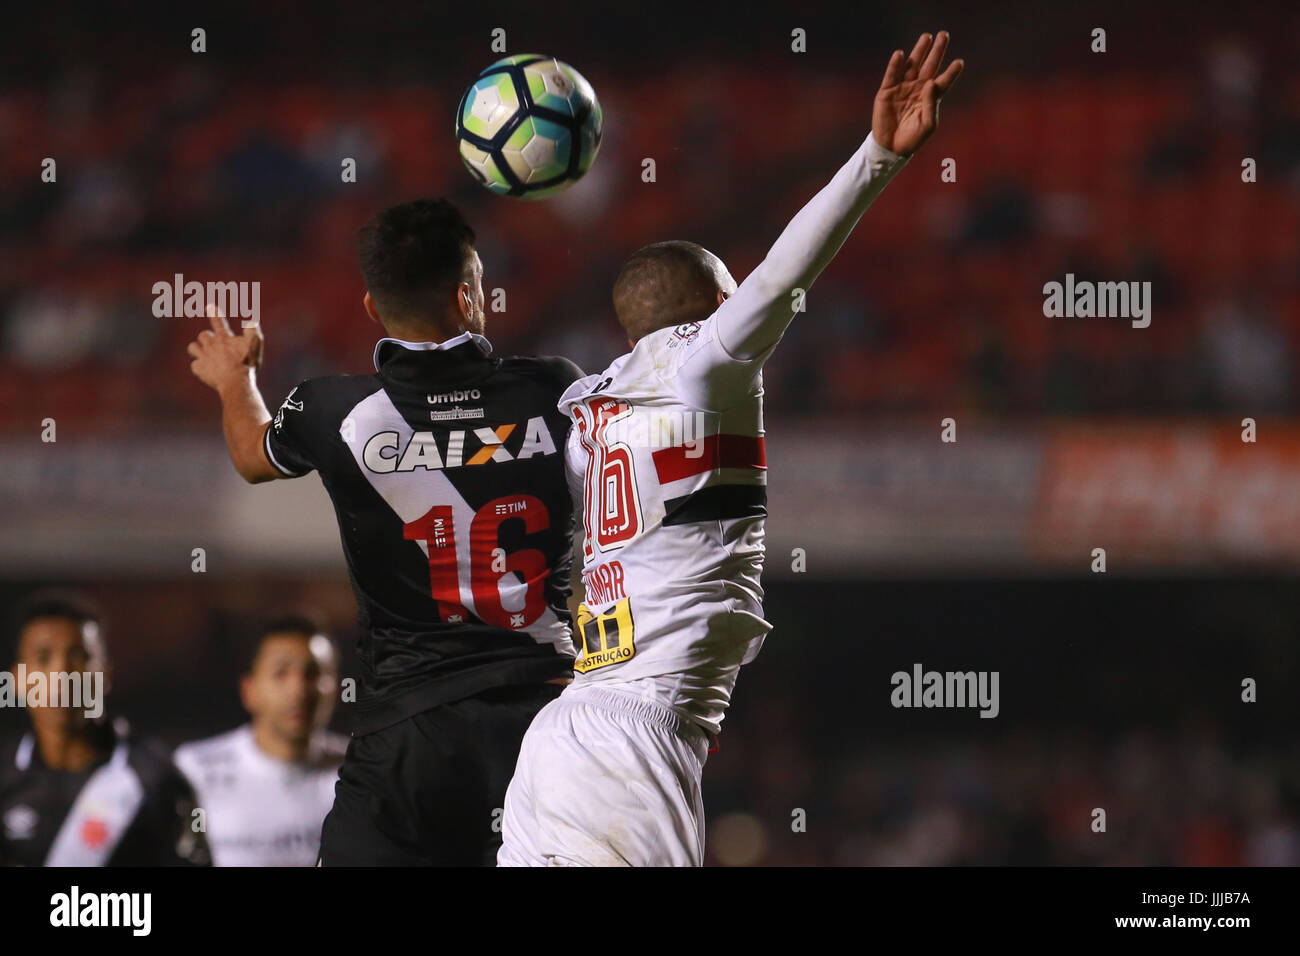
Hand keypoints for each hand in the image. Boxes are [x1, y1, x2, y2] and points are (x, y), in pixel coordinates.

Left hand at [187, 305, 263, 391]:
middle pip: (203, 335)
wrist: (235, 382)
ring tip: (204, 355)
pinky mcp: (199, 369)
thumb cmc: (247, 364)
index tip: (210, 306)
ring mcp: (203, 356)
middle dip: (207, 338)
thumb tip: (250, 321)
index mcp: (224, 338)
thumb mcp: (255, 346)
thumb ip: (253, 332)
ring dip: (197, 349)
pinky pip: (194, 365)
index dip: (214, 313)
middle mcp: (211, 345)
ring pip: (192, 347)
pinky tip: (206, 371)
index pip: (218, 322)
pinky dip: (199, 367)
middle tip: (213, 345)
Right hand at [872, 31, 963, 156]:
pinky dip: (895, 64)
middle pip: (930, 66)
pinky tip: (900, 54)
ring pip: (912, 65)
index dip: (951, 72)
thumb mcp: (928, 125)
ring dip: (919, 51)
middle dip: (937, 51)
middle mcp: (918, 89)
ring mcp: (902, 88)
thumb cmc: (913, 139)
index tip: (959, 62)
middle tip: (944, 35)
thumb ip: (932, 104)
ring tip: (926, 37)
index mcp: (930, 98)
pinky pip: (892, 75)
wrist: (891, 148)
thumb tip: (930, 83)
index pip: (943, 81)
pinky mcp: (887, 91)